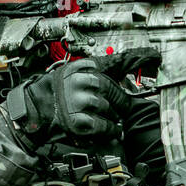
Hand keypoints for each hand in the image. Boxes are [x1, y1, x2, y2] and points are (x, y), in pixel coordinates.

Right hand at [14, 48, 158, 143]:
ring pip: (110, 107)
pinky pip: (105, 124)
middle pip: (113, 88)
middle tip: (118, 107)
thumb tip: (123, 72)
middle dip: (118, 100)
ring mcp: (78, 101)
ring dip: (111, 116)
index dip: (137, 59)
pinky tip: (108, 129)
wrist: (32, 113)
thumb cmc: (53, 95)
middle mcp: (79, 81)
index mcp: (80, 67)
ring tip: (102, 118)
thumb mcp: (72, 75)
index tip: (154, 56)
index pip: (114, 61)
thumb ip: (96, 73)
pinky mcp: (78, 120)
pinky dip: (109, 129)